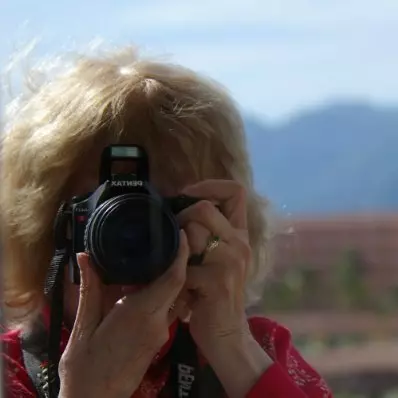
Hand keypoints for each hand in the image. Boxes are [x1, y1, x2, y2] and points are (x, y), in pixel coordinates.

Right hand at [58, 231, 188, 397]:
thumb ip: (89, 289)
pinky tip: (148, 280)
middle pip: (178, 284)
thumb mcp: (84, 325)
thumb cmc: (85, 366)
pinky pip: (168, 307)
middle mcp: (159, 321)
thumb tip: (84, 257)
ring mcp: (162, 331)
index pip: (173, 278)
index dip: (181, 254)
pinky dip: (164, 290)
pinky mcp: (159, 337)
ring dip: (172, 275)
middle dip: (178, 259)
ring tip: (159, 252)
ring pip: (175, 295)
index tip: (182, 233)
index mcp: (142, 314)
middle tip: (170, 236)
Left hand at [177, 180, 271, 397]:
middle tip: (176, 242)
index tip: (187, 195)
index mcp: (239, 234)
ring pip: (190, 232)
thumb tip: (179, 207)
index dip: (209, 185)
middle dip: (180, 221)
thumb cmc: (216, 293)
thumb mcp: (219, 259)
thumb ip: (209, 233)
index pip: (235, 191)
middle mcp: (239, 242)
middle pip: (203, 208)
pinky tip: (181, 290)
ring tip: (179, 269)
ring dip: (176, 250)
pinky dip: (174, 276)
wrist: (227, 334)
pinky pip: (182, 263)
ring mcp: (230, 260)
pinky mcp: (216, 280)